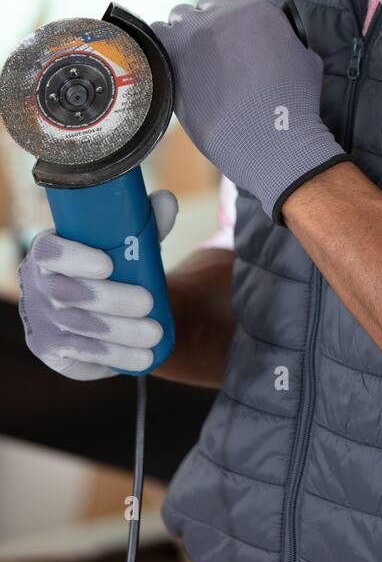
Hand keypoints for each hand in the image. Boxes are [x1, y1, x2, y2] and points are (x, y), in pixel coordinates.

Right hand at [18, 190, 176, 380]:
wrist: (106, 302)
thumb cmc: (117, 261)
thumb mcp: (130, 239)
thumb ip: (148, 221)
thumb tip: (166, 201)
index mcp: (48, 249)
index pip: (48, 251)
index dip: (73, 258)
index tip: (108, 263)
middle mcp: (34, 284)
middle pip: (66, 295)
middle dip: (110, 300)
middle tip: (148, 302)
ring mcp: (39, 320)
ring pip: (76, 331)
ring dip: (119, 335)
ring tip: (155, 334)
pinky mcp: (50, 350)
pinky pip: (78, 359)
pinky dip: (113, 359)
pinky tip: (141, 359)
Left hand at [151, 0, 347, 221]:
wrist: (271, 137)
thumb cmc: (294, 104)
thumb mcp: (306, 59)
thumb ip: (288, 39)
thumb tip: (280, 40)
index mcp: (258, 6)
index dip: (237, 17)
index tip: (236, 35)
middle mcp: (223, 11)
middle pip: (207, 6)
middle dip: (212, 26)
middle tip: (218, 55)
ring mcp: (195, 30)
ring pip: (180, 17)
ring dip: (186, 34)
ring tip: (195, 63)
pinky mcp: (172, 53)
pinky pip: (157, 35)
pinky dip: (164, 47)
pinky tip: (175, 66)